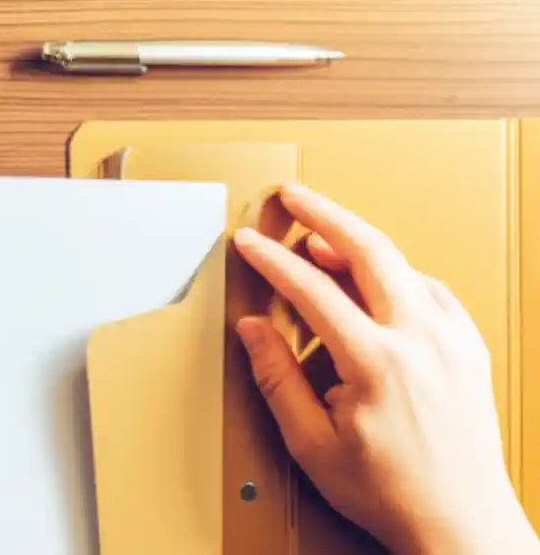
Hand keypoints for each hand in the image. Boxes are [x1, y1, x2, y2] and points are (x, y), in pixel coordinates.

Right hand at [233, 184, 538, 554]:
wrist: (460, 522)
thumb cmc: (389, 491)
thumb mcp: (312, 444)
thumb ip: (278, 379)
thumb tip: (254, 329)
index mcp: (377, 363)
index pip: (313, 289)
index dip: (272, 260)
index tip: (248, 243)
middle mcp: (420, 340)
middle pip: (369, 250)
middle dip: (324, 214)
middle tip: (293, 196)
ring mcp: (451, 340)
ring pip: (402, 264)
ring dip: (359, 243)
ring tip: (320, 238)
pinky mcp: (468, 347)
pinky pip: (430, 290)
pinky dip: (396, 273)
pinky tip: (375, 279)